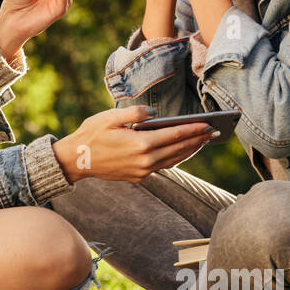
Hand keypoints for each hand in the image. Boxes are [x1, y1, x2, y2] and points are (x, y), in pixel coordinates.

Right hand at [52, 106, 216, 183]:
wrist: (76, 160)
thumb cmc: (91, 134)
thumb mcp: (111, 116)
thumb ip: (135, 113)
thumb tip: (154, 113)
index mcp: (141, 144)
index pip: (175, 135)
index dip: (194, 129)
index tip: (208, 124)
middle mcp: (145, 160)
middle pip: (179, 149)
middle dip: (197, 140)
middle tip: (213, 132)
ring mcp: (142, 171)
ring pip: (173, 160)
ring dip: (189, 150)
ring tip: (202, 141)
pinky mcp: (138, 176)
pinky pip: (163, 166)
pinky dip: (176, 158)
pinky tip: (182, 151)